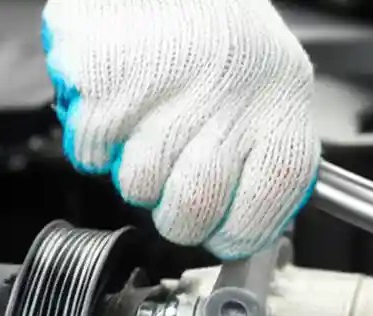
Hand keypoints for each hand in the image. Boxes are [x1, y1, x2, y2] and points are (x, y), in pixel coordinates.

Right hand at [41, 0, 319, 258]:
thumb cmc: (219, 26)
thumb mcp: (274, 83)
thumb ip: (267, 154)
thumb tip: (248, 227)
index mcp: (280, 107)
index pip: (264, 209)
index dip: (238, 233)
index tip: (224, 232)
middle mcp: (227, 101)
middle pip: (191, 211)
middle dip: (177, 215)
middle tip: (174, 183)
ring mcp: (164, 91)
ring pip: (137, 187)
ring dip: (136, 168)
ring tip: (149, 120)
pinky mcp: (105, 80)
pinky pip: (92, 151)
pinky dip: (97, 138)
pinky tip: (120, 99)